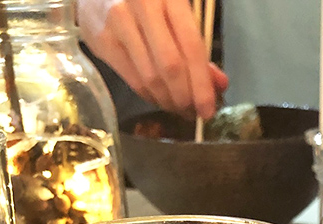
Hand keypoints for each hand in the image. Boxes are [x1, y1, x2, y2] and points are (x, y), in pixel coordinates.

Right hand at [76, 0, 228, 118]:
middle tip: (192, 112)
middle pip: (170, 66)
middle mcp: (144, 5)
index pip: (191, 46)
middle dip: (184, 97)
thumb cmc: (145, 1)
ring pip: (150, 78)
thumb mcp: (174, 13)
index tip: (208, 110)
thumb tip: (219, 85)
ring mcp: (119, 22)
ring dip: (168, 101)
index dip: (201, 84)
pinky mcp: (103, 40)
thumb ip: (195, 46)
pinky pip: (133, 80)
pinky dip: (150, 96)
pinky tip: (159, 99)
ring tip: (178, 108)